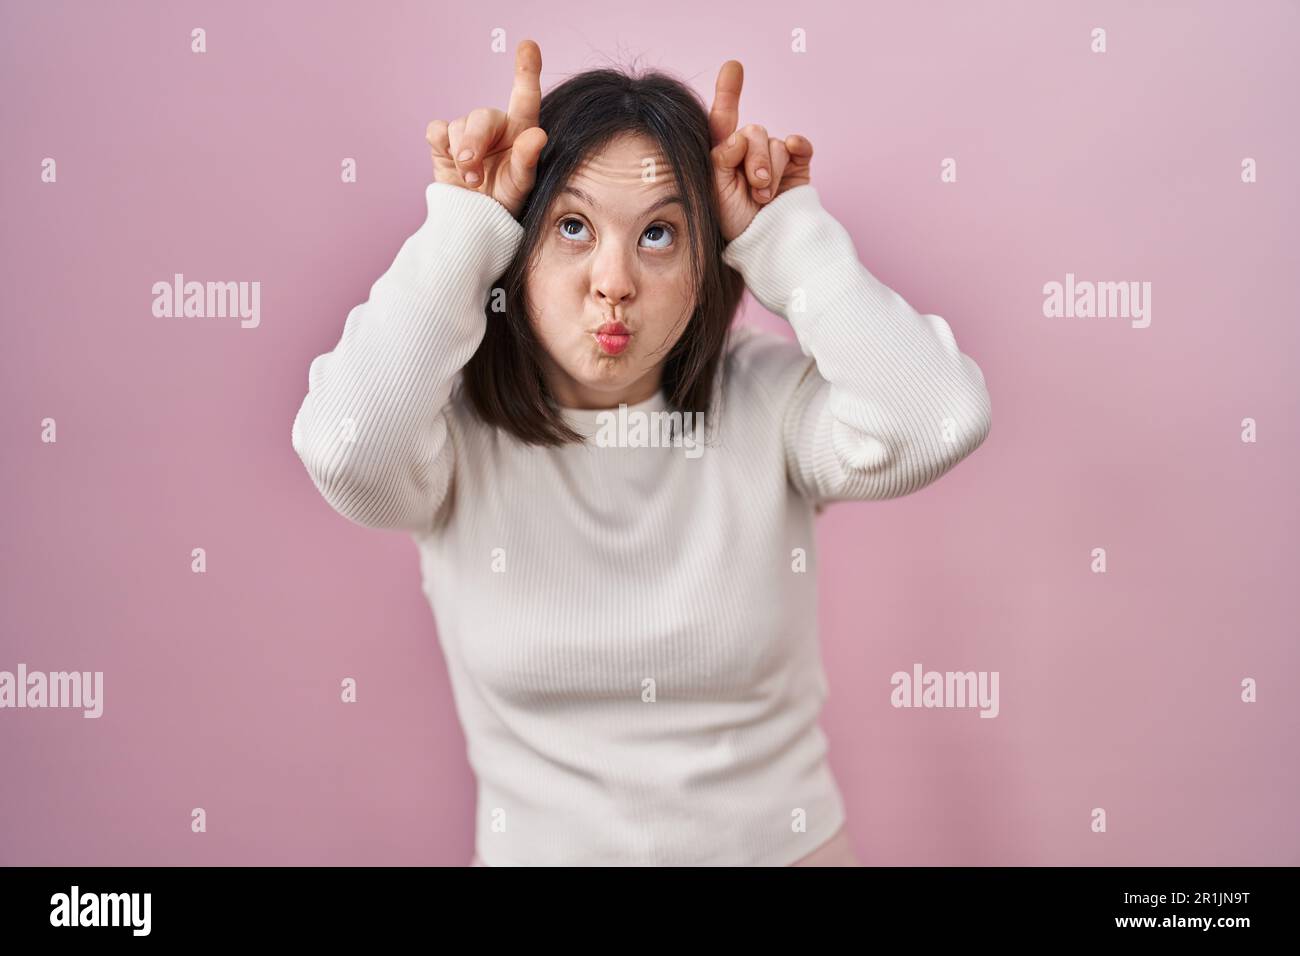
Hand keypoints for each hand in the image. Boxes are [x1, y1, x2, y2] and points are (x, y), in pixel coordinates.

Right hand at [425, 38, 548, 218]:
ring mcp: (468, 133)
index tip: (528, 46)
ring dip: (461, 154)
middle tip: (474, 174)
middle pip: (482, 116)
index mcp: (521, 132)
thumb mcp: (520, 187)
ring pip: (458, 125)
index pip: (525, 97)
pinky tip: (450, 161)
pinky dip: (442, 144)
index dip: (527, 70)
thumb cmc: (504, 203)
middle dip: (475, 142)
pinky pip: (437, 130)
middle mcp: (495, 127)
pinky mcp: (443, 143)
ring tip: (471, 182)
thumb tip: (538, 135)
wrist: (473, 222)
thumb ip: (527, 160)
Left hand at [708, 60, 813, 242]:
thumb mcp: (716, 192)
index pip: (723, 120)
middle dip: (756, 160)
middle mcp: (748, 153)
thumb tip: (740, 136)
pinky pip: (800, 145)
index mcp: (723, 156)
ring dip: (772, 170)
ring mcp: (774, 160)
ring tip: (766, 197)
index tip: (734, 67)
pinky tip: (797, 152)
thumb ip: (721, 158)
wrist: (769, 244)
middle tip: (756, 189)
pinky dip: (799, 146)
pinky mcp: (797, 166)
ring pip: (776, 144)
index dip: (728, 93)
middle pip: (754, 132)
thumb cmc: (737, 224)